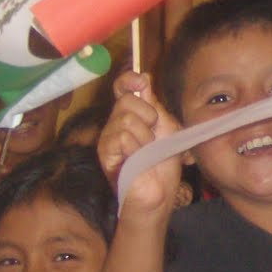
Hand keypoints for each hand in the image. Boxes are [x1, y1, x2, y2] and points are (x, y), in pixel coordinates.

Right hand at [97, 73, 180, 214]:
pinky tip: (137, 159)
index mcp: (130, 115)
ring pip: (127, 119)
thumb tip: (144, 77)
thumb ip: (154, 104)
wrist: (159, 194)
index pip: (122, 88)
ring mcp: (108, 138)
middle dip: (149, 117)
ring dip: (145, 136)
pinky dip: (137, 148)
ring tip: (146, 152)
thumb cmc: (162, 164)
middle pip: (127, 101)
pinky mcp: (105, 152)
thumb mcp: (166, 127)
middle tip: (152, 138)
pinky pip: (122, 137)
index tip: (141, 82)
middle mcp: (115, 123)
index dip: (129, 80)